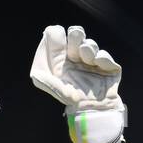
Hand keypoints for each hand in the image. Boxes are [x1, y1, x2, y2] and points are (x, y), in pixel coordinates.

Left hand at [30, 24, 125, 142]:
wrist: (98, 110)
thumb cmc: (74, 102)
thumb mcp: (59, 91)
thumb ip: (47, 82)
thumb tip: (35, 74)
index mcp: (62, 62)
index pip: (57, 42)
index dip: (56, 35)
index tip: (55, 31)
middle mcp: (76, 59)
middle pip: (75, 37)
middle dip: (75, 34)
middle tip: (75, 36)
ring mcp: (92, 61)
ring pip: (89, 44)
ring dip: (88, 48)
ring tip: (87, 56)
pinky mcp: (107, 66)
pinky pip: (104, 56)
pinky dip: (102, 59)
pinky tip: (99, 65)